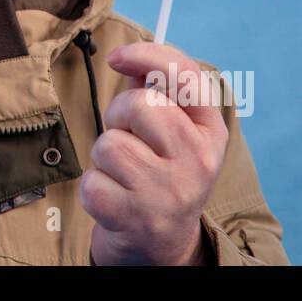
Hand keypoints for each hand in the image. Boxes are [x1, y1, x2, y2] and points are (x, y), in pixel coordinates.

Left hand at [79, 41, 228, 264]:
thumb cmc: (159, 173)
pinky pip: (91, 181)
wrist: (162, 244)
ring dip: (104, 155)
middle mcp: (198, 161)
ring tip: (122, 173)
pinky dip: (93, 189)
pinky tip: (115, 199)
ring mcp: (168, 192)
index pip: (186, 76)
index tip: (117, 56)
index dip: (148, 55)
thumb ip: (153, 93)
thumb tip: (130, 60)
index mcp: (210, 132)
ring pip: (109, 143)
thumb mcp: (170, 133)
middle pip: (141, 105)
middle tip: (126, 136)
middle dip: (119, 114)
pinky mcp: (136, 218)